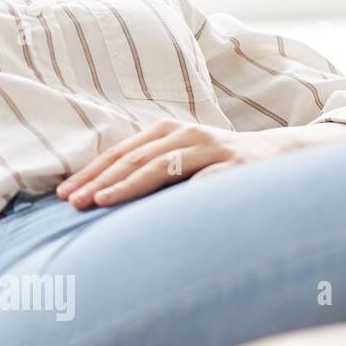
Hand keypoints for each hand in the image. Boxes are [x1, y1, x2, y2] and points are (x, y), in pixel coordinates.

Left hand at [55, 119, 299, 208]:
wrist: (282, 156)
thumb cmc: (218, 164)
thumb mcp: (180, 160)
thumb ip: (147, 172)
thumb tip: (97, 197)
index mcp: (166, 132)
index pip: (118, 154)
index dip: (89, 173)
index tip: (63, 195)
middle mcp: (186, 135)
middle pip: (133, 160)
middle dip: (98, 181)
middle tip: (71, 202)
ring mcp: (213, 149)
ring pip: (161, 167)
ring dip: (128, 186)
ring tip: (101, 201)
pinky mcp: (238, 167)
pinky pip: (205, 183)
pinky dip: (180, 195)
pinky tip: (159, 213)